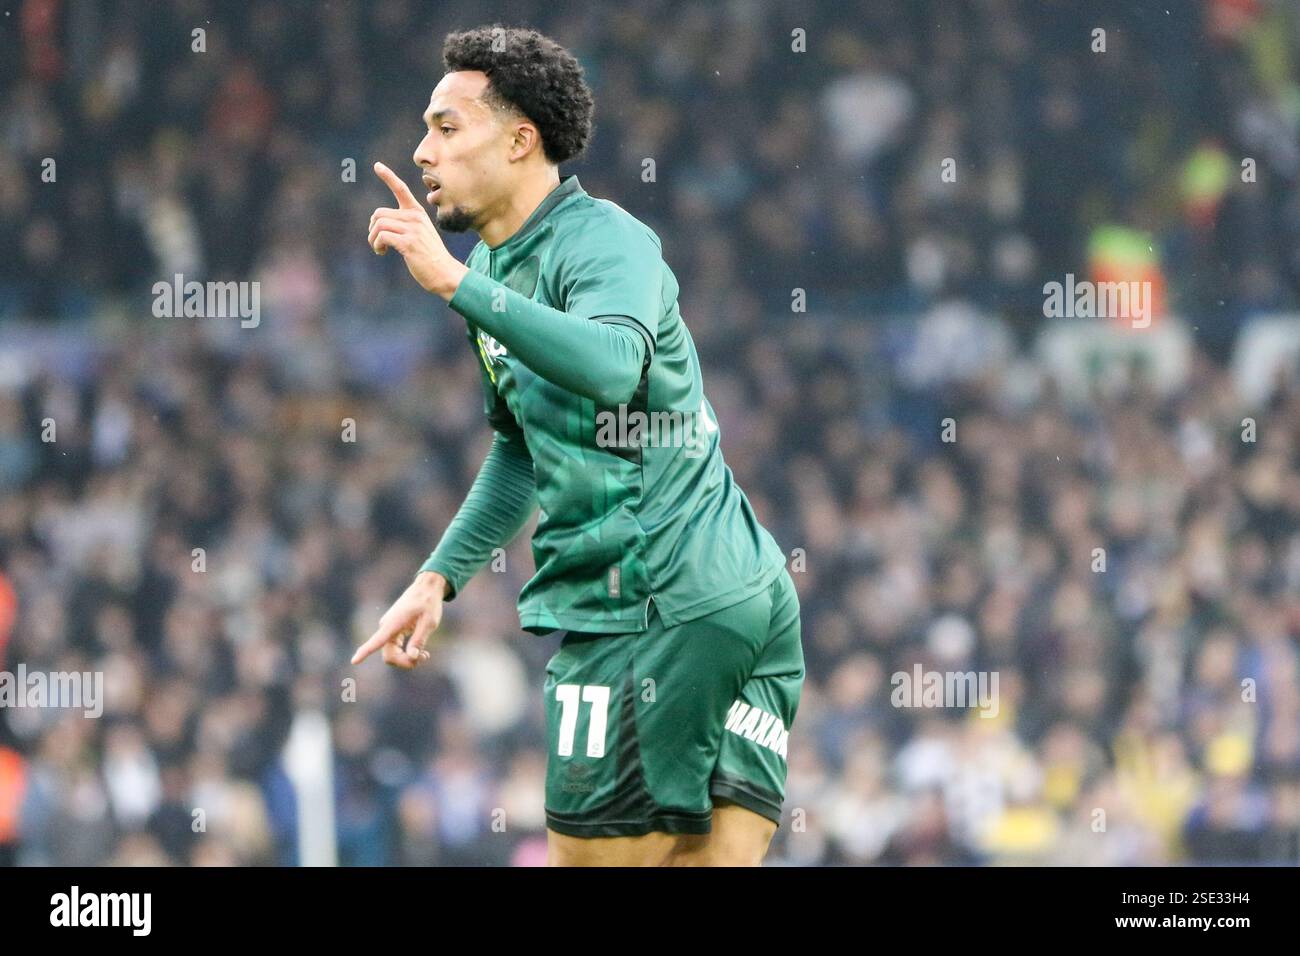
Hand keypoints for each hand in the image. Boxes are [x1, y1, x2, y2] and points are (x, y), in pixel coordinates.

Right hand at [351, 571, 447, 669]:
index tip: (353, 661)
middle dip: (405, 662)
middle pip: (388, 656)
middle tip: (424, 657)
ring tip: (425, 655)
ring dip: (407, 659)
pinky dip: (406, 654)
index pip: (376, 641)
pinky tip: (421, 652)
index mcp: (393, 623)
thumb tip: (411, 657)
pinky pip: (395, 649)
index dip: (364, 652)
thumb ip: (419, 639)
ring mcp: (388, 629)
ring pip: (392, 654)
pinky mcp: (393, 631)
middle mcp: (386, 627)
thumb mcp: (429, 622)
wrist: (426, 587)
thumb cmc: (428, 602)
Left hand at [367, 162, 466, 297]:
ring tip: (379, 249)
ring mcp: (412, 229)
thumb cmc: (430, 257)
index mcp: (418, 213)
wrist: (444, 273)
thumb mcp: (420, 235)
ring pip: (378, 224)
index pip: (401, 189)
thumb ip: (404, 225)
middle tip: (377, 242)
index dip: (388, 176)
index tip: (377, 165)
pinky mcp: (408, 242)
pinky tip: (382, 252)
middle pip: (379, 213)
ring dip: (373, 239)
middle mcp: (415, 218)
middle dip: (372, 229)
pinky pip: (382, 236)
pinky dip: (377, 245)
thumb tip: (378, 223)